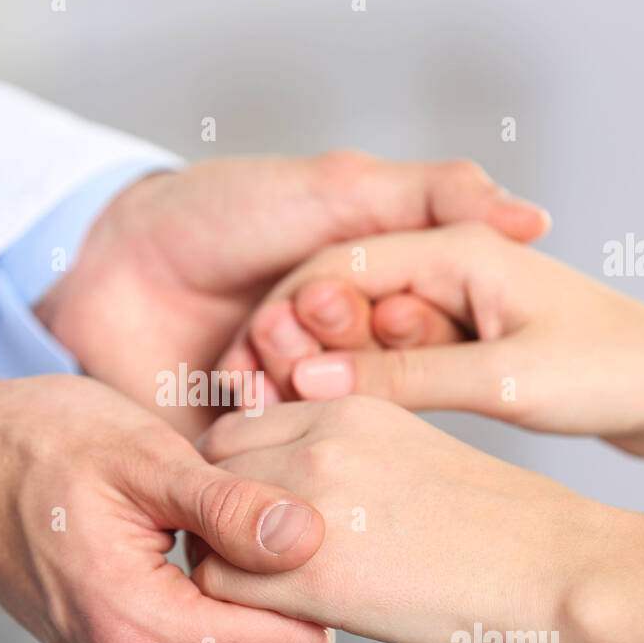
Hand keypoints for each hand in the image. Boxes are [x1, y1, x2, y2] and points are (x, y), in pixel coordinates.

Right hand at [0, 375, 331, 642]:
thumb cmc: (36, 445)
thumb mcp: (143, 457)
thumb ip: (229, 508)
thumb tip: (307, 541)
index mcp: (136, 627)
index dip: (316, 584)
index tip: (307, 524)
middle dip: (284, 591)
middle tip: (264, 511)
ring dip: (250, 594)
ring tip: (223, 520)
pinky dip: (218, 600)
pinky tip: (200, 541)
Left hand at [36, 154, 548, 437]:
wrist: (110, 256)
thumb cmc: (218, 210)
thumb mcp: (333, 187)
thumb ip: (428, 195)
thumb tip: (533, 217)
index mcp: (367, 302)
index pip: (416, 332)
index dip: (400, 325)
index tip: (370, 306)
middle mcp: (333, 357)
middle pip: (371, 382)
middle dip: (340, 358)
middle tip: (286, 323)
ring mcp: (285, 402)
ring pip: (321, 421)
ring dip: (297, 391)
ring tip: (259, 348)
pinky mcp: (240, 444)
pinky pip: (266, 455)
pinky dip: (258, 428)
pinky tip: (238, 393)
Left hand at [191, 397, 600, 642]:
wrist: (564, 570)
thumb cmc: (506, 525)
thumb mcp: (414, 450)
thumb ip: (342, 455)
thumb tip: (287, 490)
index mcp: (345, 408)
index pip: (236, 430)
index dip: (233, 479)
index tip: (254, 520)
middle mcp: (317, 442)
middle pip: (206, 473)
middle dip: (215, 516)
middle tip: (252, 562)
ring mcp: (309, 504)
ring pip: (202, 530)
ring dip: (224, 563)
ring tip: (274, 592)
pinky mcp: (311, 574)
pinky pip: (220, 587)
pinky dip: (240, 610)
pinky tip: (294, 618)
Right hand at [226, 222, 643, 458]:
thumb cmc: (618, 371)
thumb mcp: (504, 379)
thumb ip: (404, 376)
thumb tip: (316, 379)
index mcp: (458, 248)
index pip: (339, 265)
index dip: (289, 317)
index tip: (258, 370)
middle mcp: (452, 265)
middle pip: (344, 294)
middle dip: (301, 345)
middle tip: (267, 399)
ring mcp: (459, 303)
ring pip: (364, 328)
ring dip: (331, 369)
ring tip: (300, 421)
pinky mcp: (467, 340)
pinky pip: (396, 355)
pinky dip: (368, 383)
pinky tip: (352, 422)